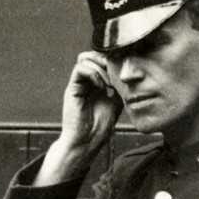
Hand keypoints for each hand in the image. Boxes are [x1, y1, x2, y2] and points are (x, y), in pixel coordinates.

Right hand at [38, 53, 118, 183]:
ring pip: (85, 58)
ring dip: (101, 67)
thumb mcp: (116, 103)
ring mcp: (78, 84)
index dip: (112, 61)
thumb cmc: (99, 128)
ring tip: (110, 83)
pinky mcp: (72, 89)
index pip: (101, 60)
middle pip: (92, 55)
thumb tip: (127, 73)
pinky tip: (102, 86)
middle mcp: (85, 82)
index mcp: (96, 84)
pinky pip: (80, 69)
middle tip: (118, 73)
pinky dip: (93, 73)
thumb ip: (119, 86)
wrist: (87, 142)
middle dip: (107, 60)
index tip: (124, 71)